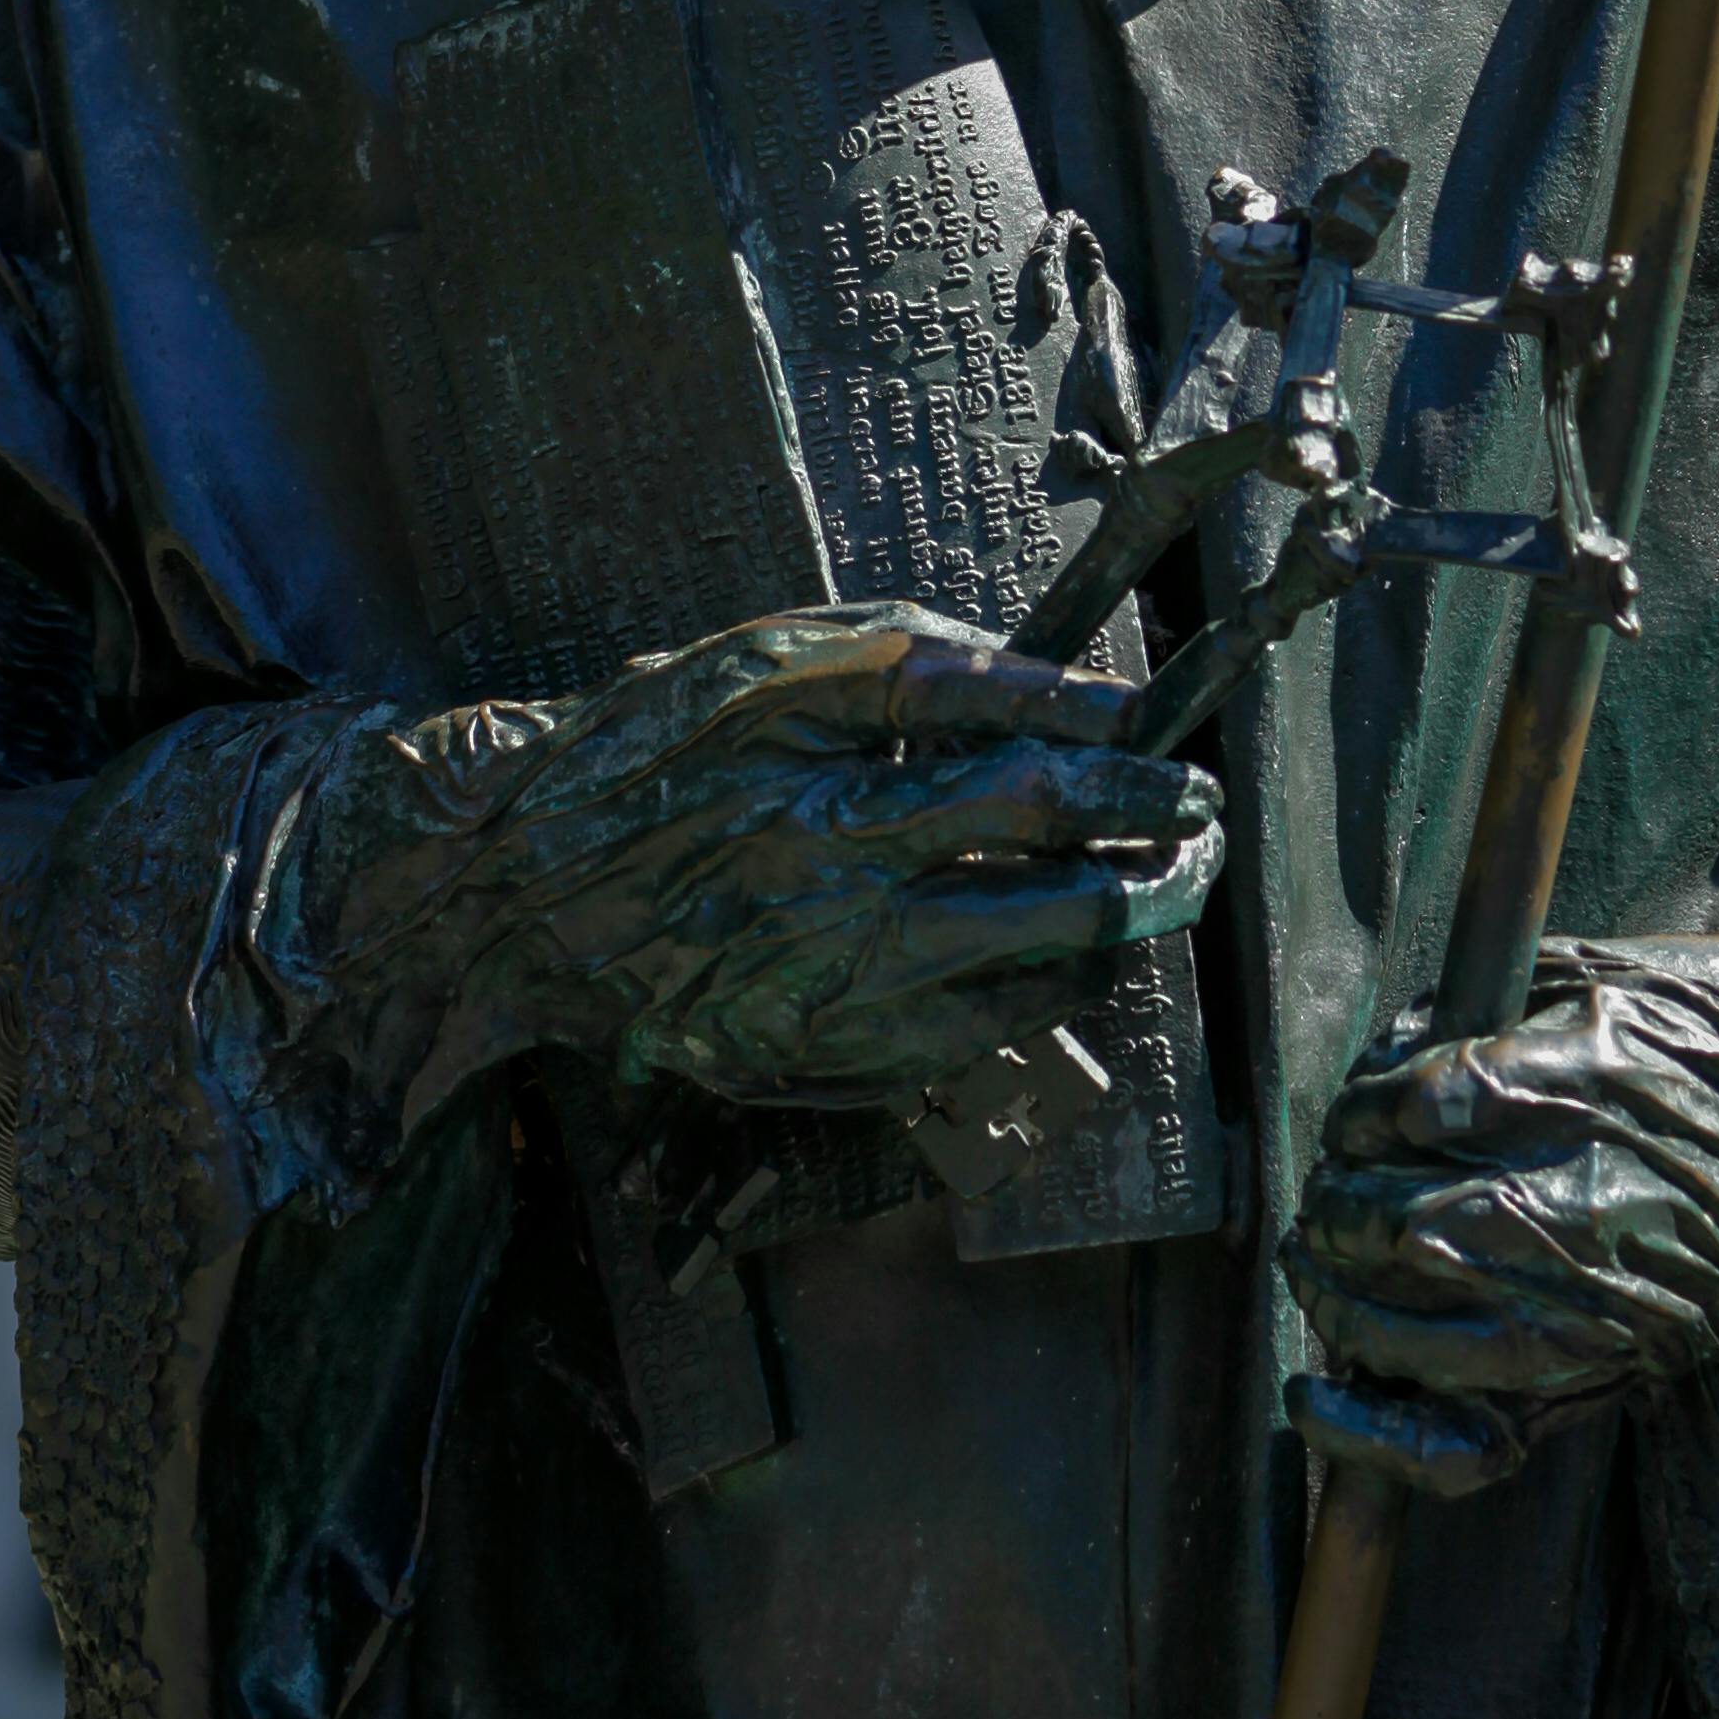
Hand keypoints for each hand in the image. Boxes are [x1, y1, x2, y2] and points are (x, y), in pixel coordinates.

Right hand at [282, 607, 1222, 1116]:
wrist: (521, 890)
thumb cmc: (650, 751)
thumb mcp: (761, 664)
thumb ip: (907, 660)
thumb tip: (1049, 676)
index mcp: (820, 783)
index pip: (1017, 763)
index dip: (1117, 751)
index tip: (1171, 738)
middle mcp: (833, 896)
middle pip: (1050, 879)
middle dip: (1155, 847)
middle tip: (1198, 821)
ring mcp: (829, 991)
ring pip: (1030, 971)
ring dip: (1115, 926)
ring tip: (1150, 886)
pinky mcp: (818, 1058)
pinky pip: (974, 1042)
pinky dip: (1038, 998)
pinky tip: (1058, 961)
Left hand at [1280, 928, 1718, 1437]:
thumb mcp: (1617, 974)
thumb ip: (1498, 1000)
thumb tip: (1396, 1041)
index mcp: (1572, 1082)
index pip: (1410, 1107)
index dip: (1360, 1113)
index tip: (1355, 1118)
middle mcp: (1575, 1191)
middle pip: (1396, 1213)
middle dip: (1338, 1205)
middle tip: (1326, 1195)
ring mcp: (1591, 1290)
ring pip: (1415, 1312)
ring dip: (1340, 1296)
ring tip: (1317, 1269)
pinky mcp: (1608, 1361)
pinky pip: (1473, 1413)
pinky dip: (1382, 1413)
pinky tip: (1320, 1390)